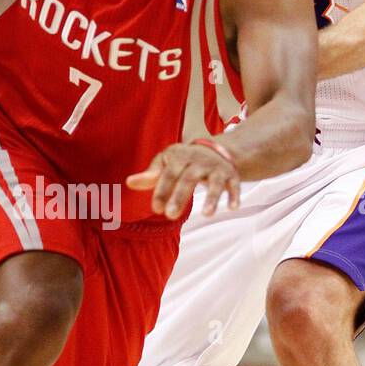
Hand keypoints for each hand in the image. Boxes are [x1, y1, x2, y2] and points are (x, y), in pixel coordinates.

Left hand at [126, 141, 240, 218]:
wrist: (213, 150)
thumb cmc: (182, 161)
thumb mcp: (165, 163)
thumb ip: (150, 175)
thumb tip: (129, 183)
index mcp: (180, 156)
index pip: (169, 173)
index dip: (162, 190)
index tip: (156, 209)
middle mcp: (199, 160)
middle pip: (189, 179)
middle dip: (180, 197)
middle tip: (170, 215)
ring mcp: (216, 167)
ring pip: (215, 182)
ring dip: (212, 198)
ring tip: (207, 215)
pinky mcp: (231, 175)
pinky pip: (234, 184)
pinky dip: (234, 195)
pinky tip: (233, 208)